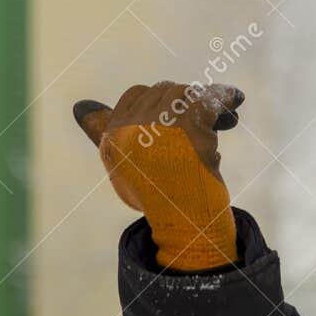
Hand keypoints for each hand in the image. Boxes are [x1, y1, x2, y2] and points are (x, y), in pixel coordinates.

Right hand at [73, 81, 244, 271]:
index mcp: (113, 136)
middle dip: (182, 103)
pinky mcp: (188, 126)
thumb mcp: (121, 168)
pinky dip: (223, 97)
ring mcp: (159, 125)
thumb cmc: (154, 198)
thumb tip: (81, 106)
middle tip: (202, 121)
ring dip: (201, 104)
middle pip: (162, 92)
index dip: (159, 102)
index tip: (177, 115)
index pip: (135, 95)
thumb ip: (101, 134)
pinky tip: (234, 99)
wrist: (182, 222)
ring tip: (219, 122)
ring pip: (184, 93)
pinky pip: (208, 98)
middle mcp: (131, 127)